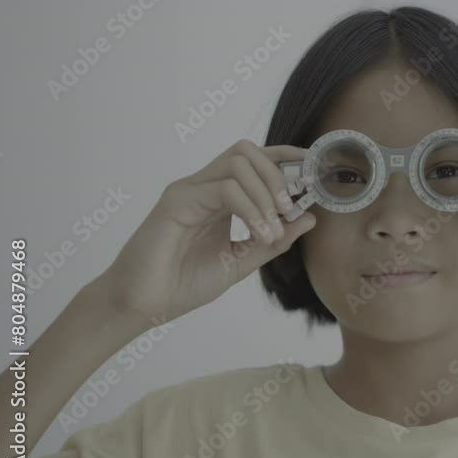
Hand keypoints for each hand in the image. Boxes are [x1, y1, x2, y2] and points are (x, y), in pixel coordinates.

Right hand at [94, 140, 316, 328]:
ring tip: (274, 228)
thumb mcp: (240, 261)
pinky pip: (224, 190)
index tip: (313, 166)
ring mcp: (188, 190)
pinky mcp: (177, 201)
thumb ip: (273, 240)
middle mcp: (203, 186)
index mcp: (217, 196)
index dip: (285, 156)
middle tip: (291, 208)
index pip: (254, 159)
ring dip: (266, 193)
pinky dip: (251, 210)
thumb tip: (309, 217)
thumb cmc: (183, 284)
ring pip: (238, 164)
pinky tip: (259, 233)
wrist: (144, 306)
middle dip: (278, 174)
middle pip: (248, 151)